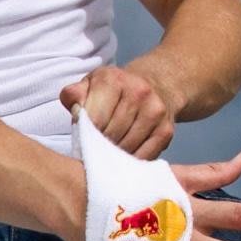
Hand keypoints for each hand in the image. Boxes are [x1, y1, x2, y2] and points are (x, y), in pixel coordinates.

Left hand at [59, 64, 175, 158]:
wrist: (155, 84)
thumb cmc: (114, 89)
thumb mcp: (90, 84)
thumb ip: (74, 95)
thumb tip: (75, 108)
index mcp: (113, 79)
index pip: (95, 118)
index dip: (86, 134)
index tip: (83, 139)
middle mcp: (138, 92)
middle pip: (111, 133)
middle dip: (99, 146)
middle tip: (94, 150)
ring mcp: (155, 111)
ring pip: (127, 146)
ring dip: (114, 155)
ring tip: (107, 154)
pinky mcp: (166, 130)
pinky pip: (145, 155)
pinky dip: (131, 161)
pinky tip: (123, 157)